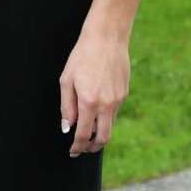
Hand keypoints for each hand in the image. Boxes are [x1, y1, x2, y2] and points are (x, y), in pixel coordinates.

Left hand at [59, 28, 130, 155]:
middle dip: (92, 147)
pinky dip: (106, 118)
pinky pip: (115, 113)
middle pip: (103, 138)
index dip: (77, 146)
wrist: (107, 38)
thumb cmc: (82, 56)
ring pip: (110, 126)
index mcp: (89, 102)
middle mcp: (106, 104)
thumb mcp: (67, 80)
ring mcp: (118, 99)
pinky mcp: (124, 93)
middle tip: (83, 148)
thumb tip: (68, 127)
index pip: (84, 134)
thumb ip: (66, 106)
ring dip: (100, 134)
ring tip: (89, 133)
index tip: (73, 151)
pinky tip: (97, 112)